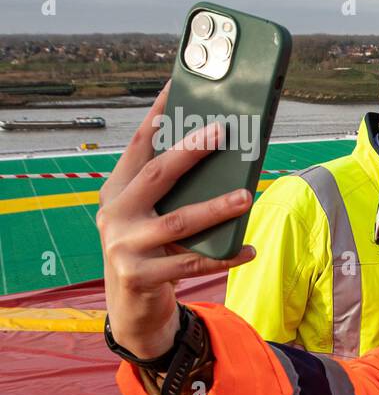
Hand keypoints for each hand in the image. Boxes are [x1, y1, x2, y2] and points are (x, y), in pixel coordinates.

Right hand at [96, 83, 255, 357]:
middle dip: (190, 150)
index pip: (137, 145)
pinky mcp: (140, 276)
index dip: (157, 115)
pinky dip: (224, 256)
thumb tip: (217, 154)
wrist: (130, 308)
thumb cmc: (151, 250)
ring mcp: (124, 246)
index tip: (177, 86)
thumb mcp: (152, 217)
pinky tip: (248, 250)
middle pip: (157, 175)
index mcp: (116, 191)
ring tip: (246, 196)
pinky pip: (192, 264)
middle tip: (222, 131)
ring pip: (179, 222)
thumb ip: (173, 192)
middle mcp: (115, 214)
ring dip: (216, 208)